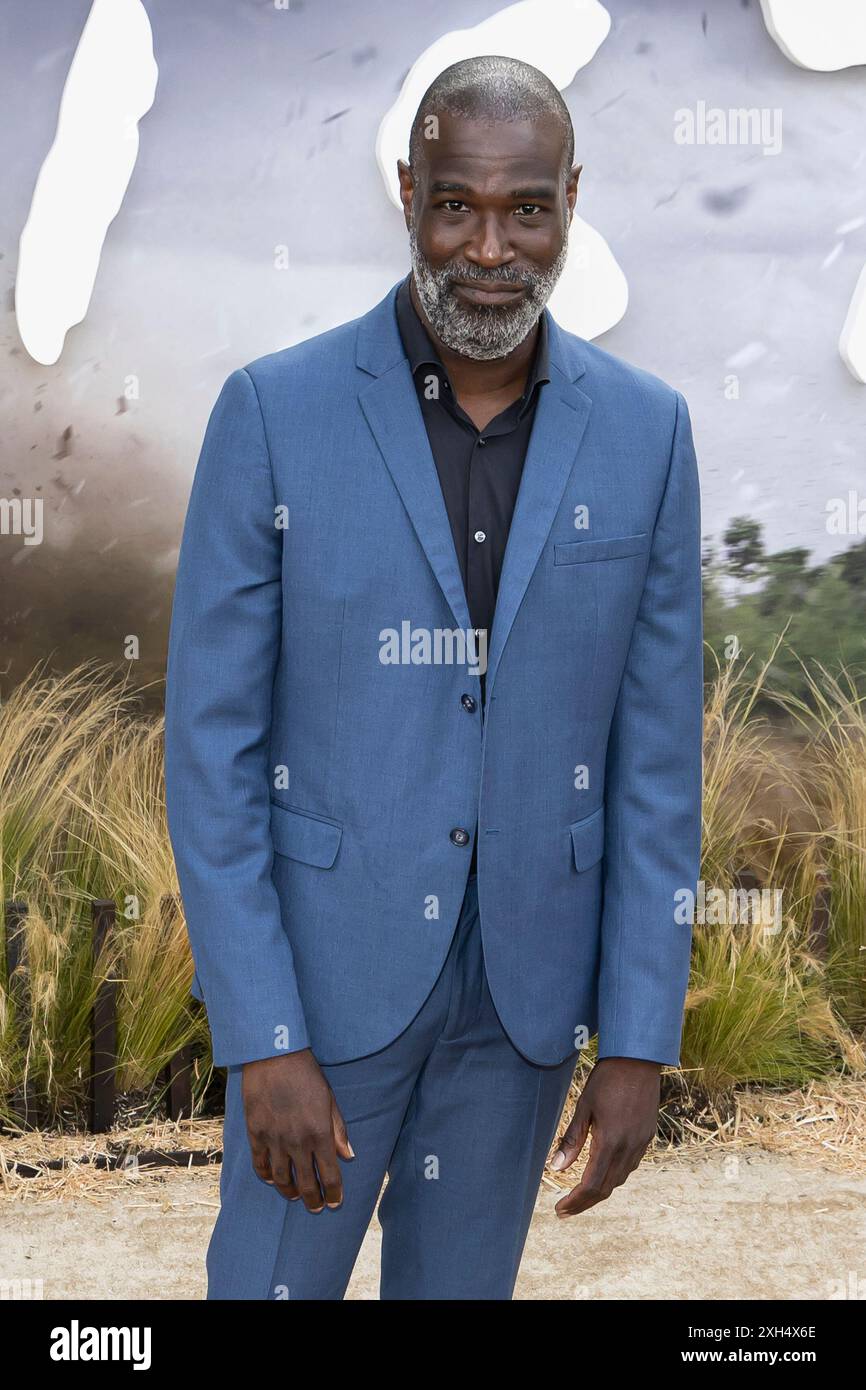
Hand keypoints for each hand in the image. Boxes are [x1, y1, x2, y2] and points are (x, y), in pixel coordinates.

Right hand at [242, 1049, 353, 1211]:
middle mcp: (297, 1141)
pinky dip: (266, 1176)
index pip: (329, 1175)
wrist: (274, 1056)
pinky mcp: (255, 1133)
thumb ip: (338, 1130)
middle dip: (313, 1200)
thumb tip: (348, 1156)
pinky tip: (272, 1180)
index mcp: (320, 1133)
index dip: (333, 1193)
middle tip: (316, 1207)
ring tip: (295, 1196)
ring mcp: (274, 1139)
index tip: (335, 1202)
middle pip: (306, 1183)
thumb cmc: (306, 1075)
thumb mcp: (329, 1100)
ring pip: (281, 1178)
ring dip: (290, 1192)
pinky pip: (260, 1163)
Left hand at [550, 1056, 660, 1217]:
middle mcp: (629, 1148)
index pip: (592, 1185)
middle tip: (565, 1209)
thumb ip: (571, 1140)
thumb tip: (556, 1168)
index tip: (559, 1210)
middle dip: (585, 1202)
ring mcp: (641, 1143)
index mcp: (611, 1142)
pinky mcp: (647, 1136)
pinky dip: (614, 1174)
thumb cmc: (607, 1079)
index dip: (575, 1202)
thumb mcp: (584, 1107)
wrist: (639, 1059)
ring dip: (600, 1190)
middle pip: (606, 1188)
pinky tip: (602, 1169)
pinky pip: (630, 1164)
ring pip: (620, 1178)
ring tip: (580, 1193)